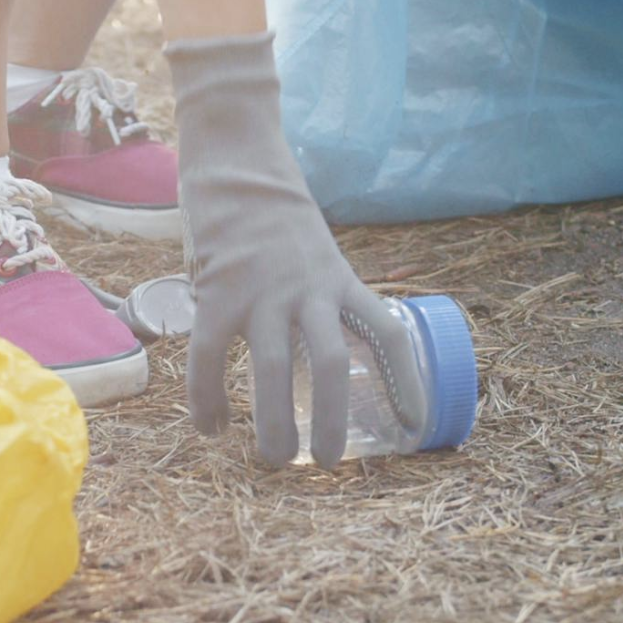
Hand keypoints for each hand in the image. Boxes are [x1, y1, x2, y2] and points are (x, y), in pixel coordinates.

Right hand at [165, 32, 421, 465]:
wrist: (233, 160)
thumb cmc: (273, 212)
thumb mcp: (315, 251)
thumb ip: (320, 296)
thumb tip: (321, 354)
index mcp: (339, 278)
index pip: (386, 332)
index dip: (406, 380)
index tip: (414, 421)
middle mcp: (306, 288)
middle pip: (329, 365)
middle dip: (329, 420)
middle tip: (326, 462)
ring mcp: (259, 290)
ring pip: (271, 370)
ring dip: (273, 424)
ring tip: (275, 460)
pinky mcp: (215, 291)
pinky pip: (210, 358)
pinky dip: (208, 400)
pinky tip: (211, 428)